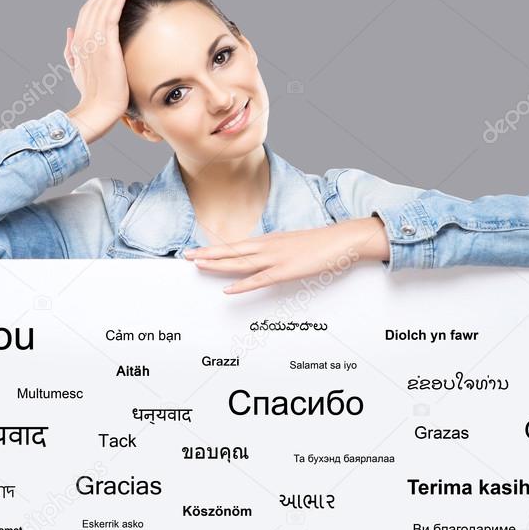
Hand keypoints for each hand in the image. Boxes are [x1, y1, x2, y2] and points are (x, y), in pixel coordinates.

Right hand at [64, 0, 129, 143]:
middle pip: (93, 6)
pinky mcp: (106, 47)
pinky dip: (115, 3)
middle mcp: (83, 40)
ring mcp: (94, 43)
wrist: (98, 109)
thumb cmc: (92, 94)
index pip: (86, 13)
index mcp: (77, 43)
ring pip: (102, 9)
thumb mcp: (76, 70)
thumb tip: (68, 31)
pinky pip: (110, 19)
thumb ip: (70, 50)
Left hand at [183, 217, 389, 293]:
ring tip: (198, 266)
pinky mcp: (286, 271)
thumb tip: (265, 258)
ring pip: (240, 262)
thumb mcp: (293, 245)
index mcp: (269, 240)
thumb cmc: (321, 244)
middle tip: (186, 256)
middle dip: (208, 254)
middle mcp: (268, 246)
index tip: (198, 251)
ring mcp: (275, 258)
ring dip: (218, 264)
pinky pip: (259, 280)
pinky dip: (242, 285)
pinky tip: (228, 289)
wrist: (342, 240)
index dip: (215, 249)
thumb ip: (277, 251)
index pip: (236, 246)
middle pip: (231, 251)